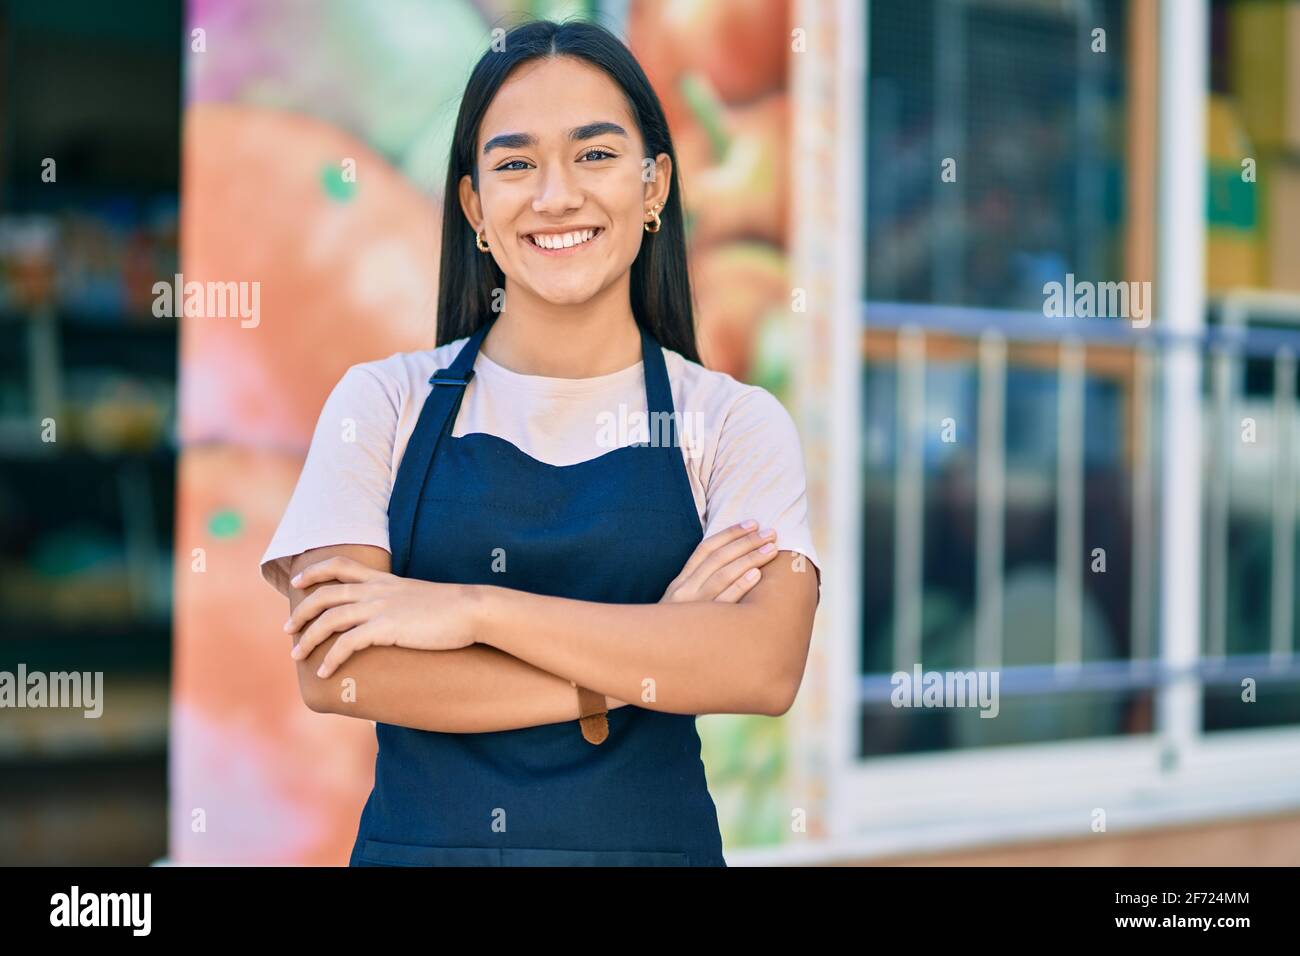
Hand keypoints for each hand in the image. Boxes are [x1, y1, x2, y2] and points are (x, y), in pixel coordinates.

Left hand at [285, 556, 475, 677]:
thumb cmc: (452, 609)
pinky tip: (325, 672)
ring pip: (330, 618)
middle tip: (288, 629)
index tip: (298, 581)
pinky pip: (347, 643)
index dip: (314, 571)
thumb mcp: (420, 597)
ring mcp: (380, 608)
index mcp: (384, 580)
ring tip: (296, 654)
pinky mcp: (386, 628)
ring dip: (308, 637)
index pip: (340, 565)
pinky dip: (331, 658)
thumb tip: (397, 616)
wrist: (471, 610)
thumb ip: (401, 601)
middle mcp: (377, 590)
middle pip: (325, 593)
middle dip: (301, 610)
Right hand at [598, 521, 778, 711]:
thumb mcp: (680, 606)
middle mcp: (684, 591)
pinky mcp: (699, 626)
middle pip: (718, 558)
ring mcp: (691, 608)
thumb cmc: (673, 634)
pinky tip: (757, 575)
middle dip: (746, 542)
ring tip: (771, 549)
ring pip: (722, 575)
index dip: (729, 533)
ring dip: (749, 559)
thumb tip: (730, 568)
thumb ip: (699, 587)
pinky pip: (722, 603)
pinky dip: (739, 587)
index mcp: (680, 582)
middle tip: (771, 533)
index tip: (752, 523)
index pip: (705, 549)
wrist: (649, 662)